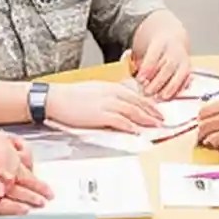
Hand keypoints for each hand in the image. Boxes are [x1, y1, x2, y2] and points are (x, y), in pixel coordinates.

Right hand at [0, 153, 47, 218]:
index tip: (34, 174)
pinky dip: (18, 208)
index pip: (10, 163)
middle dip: (35, 184)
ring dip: (31, 197)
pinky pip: (5, 206)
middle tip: (47, 190)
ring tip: (42, 201)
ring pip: (15, 191)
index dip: (25, 170)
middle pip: (17, 176)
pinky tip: (26, 210)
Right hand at [46, 81, 164, 132]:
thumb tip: (119, 102)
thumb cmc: (71, 96)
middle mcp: (112, 93)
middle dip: (152, 112)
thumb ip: (109, 95)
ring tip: (156, 126)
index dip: (149, 104)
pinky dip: (131, 126)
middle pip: (138, 103)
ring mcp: (107, 103)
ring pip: (133, 111)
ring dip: (146, 120)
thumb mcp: (94, 90)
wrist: (56, 98)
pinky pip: (120, 121)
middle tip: (162, 120)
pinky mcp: (101, 114)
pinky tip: (138, 131)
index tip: (157, 110)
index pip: (135, 95)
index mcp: (111, 87)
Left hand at [125, 33, 191, 99]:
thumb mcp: (143, 48)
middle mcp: (174, 50)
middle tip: (147, 92)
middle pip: (168, 67)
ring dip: (170, 87)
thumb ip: (139, 62)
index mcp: (160, 42)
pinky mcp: (189, 69)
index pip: (154, 55)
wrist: (171, 40)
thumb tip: (137, 77)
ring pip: (180, 74)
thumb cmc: (152, 48)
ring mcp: (183, 60)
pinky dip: (179, 89)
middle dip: (158, 81)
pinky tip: (170, 97)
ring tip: (160, 97)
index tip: (139, 80)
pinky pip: (186, 80)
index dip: (147, 68)